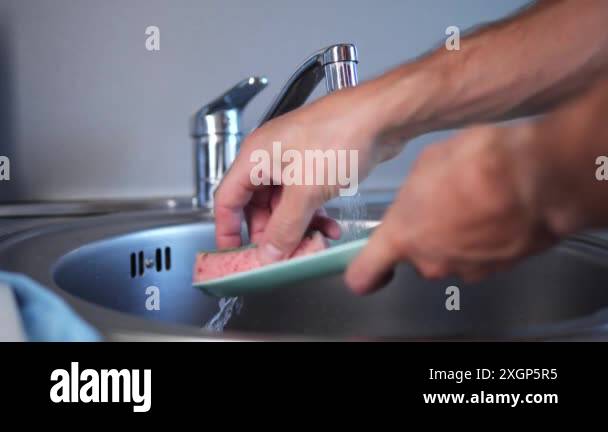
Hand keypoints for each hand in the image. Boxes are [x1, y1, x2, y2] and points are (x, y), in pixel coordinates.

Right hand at [214, 83, 400, 262]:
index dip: (227, 228)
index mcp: (256, 156)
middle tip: (281, 254)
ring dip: (297, 227)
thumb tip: (269, 252)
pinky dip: (314, 215)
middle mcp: (271, 157)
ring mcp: (295, 160)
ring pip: (284, 205)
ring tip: (313, 242)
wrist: (382, 116)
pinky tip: (330, 227)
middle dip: (270, 233)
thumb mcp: (306, 191)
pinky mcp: (316, 164)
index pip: (227, 199)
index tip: (234, 252)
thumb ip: (284, 228)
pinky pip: (306, 198)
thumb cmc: (342, 133)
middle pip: (256, 206)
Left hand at [346, 125, 558, 293]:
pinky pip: (480, 257)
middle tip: (441, 203)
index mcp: (403, 237)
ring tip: (476, 203)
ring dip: (456, 237)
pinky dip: (484, 241)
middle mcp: (430, 262)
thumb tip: (421, 199)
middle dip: (424, 234)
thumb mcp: (428, 164)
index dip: (365, 272)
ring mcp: (466, 270)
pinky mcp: (498, 270)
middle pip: (415, 256)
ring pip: (450, 256)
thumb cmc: (476, 163)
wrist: (538, 178)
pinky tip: (497, 213)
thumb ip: (414, 194)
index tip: (369, 261)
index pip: (364, 274)